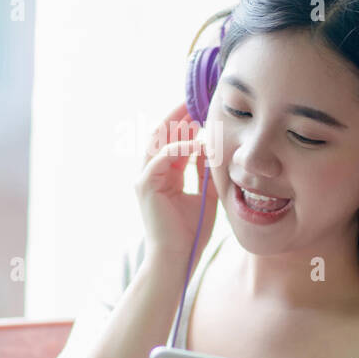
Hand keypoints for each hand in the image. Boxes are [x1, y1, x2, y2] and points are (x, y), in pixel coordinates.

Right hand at [134, 101, 219, 269]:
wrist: (177, 258)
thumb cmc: (191, 232)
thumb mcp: (206, 195)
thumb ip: (207, 172)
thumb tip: (213, 149)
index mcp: (166, 175)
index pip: (174, 141)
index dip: (187, 124)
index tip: (203, 109)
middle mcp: (152, 173)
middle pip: (163, 135)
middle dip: (179, 116)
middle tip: (196, 99)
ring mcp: (146, 178)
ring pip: (159, 141)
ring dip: (177, 125)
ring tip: (194, 110)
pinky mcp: (145, 185)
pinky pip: (161, 158)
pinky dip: (178, 148)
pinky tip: (196, 142)